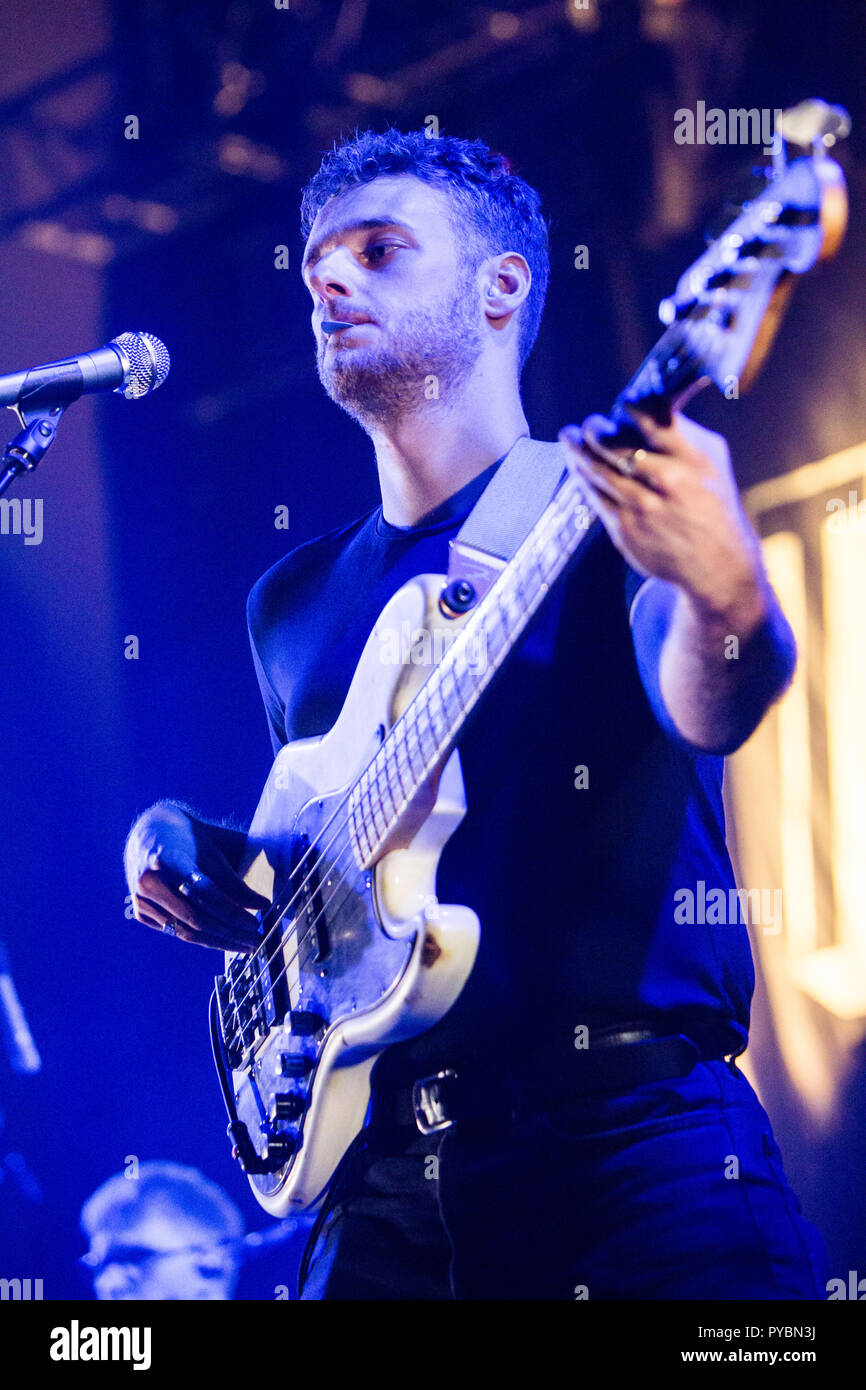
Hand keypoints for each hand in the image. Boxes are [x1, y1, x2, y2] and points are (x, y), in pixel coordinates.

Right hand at [125, 804, 266, 952]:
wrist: (151, 833)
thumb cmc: (188, 840)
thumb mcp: (211, 851)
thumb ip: (233, 880)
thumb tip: (261, 906)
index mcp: (166, 860)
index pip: (204, 894)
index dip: (233, 909)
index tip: (259, 916)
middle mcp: (148, 882)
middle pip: (195, 918)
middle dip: (230, 932)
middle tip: (257, 938)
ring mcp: (141, 900)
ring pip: (185, 931)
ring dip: (219, 942)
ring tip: (246, 944)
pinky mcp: (140, 912)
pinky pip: (175, 931)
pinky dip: (202, 938)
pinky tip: (224, 939)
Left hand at [558, 408, 765, 623]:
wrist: (717, 563)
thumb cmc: (712, 502)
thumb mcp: (712, 461)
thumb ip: (679, 431)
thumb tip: (638, 404)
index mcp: (693, 457)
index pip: (652, 418)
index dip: (629, 407)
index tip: (621, 405)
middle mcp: (670, 480)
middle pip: (616, 444)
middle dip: (594, 429)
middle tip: (587, 424)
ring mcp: (646, 508)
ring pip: (599, 471)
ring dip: (577, 451)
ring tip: (568, 437)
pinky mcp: (627, 530)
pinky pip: (596, 497)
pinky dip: (583, 478)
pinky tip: (577, 467)